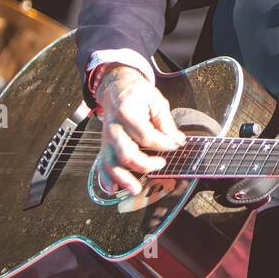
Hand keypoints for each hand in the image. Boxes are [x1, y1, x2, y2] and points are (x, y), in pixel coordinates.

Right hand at [93, 64, 185, 195]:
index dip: (164, 144)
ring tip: (136, 189)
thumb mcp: (156, 101)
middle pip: (127, 154)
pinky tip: (113, 190)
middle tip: (162, 164)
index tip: (176, 144)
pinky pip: (101, 164)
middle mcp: (114, 128)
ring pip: (111, 163)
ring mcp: (106, 139)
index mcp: (127, 113)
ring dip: (123, 179)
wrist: (117, 87)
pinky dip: (105, 179)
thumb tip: (177, 140)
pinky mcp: (104, 146)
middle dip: (146, 165)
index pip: (147, 137)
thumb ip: (166, 122)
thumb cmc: (139, 94)